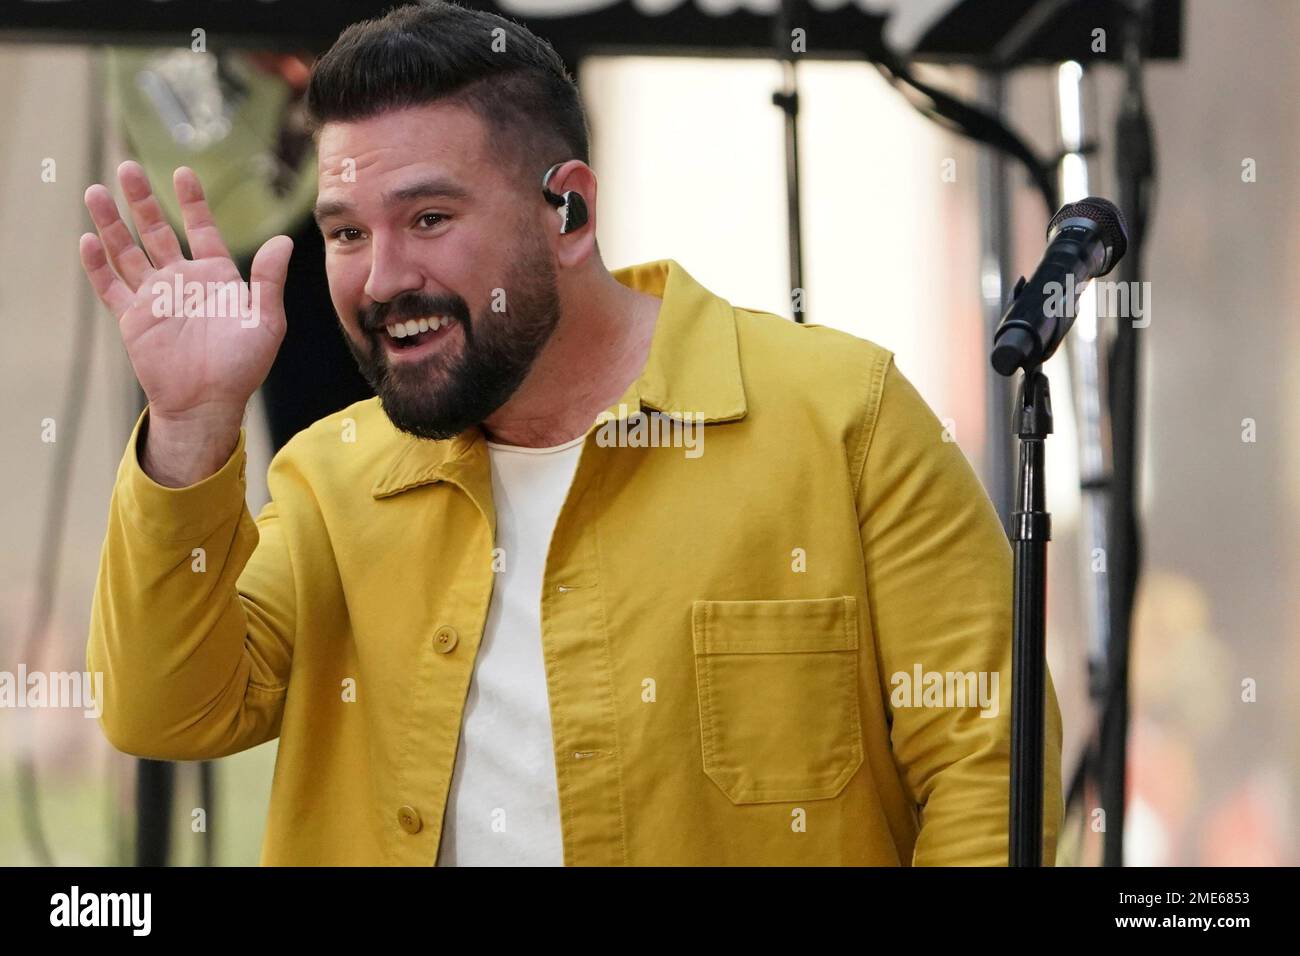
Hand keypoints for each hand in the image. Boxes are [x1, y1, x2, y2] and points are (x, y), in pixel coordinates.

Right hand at [79, 161, 293, 433]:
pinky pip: (111, 287)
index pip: (201, 230)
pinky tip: (88, 239)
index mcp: (216, 278)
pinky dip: (98, 265)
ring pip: (128, 252)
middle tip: (128, 168)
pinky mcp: (133, 318)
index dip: (192, 202)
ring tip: (97, 192)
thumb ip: (269, 280)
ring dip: (112, 223)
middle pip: (156, 231)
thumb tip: (284, 241)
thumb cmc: (243, 366)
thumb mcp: (266, 321)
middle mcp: (183, 281)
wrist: (209, 402)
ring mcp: (155, 298)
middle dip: (143, 201)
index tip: (184, 172)